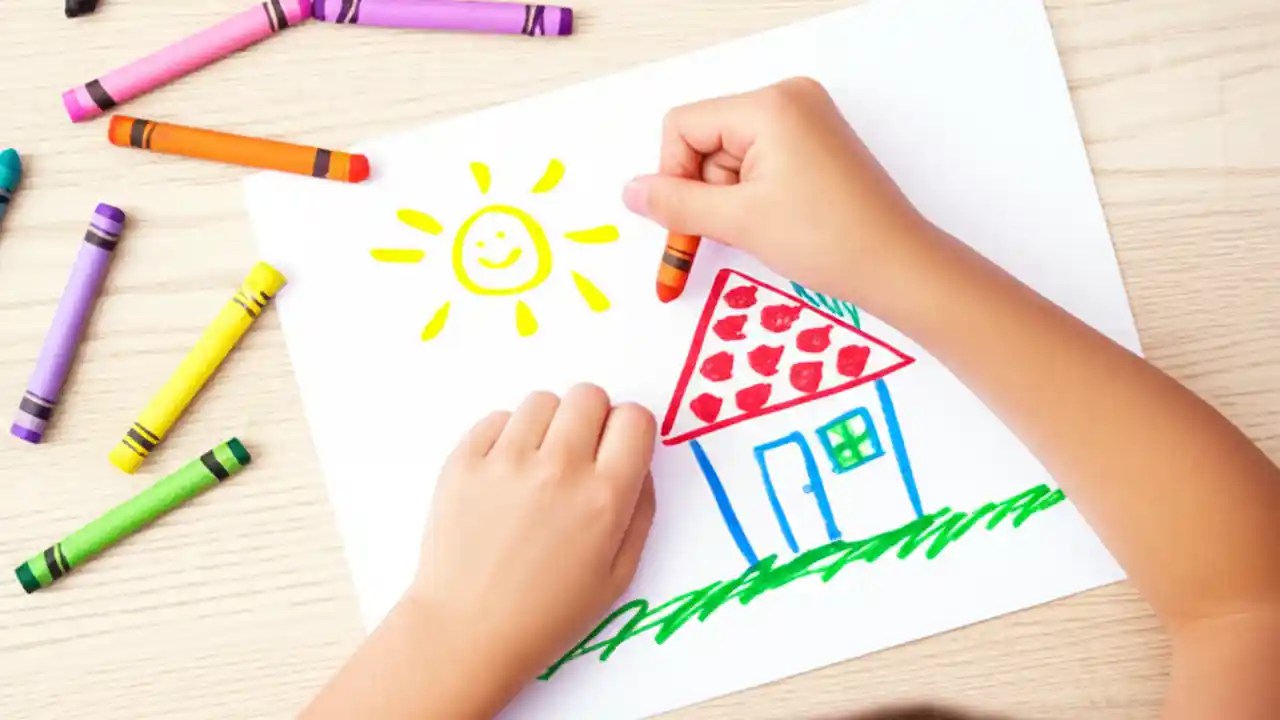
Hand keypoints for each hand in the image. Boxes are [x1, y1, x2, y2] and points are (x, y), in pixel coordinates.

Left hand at [409, 384, 656, 694]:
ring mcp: (506, 462)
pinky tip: (505, 474)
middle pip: (589, 395)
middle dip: (592, 418)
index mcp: (605, 499)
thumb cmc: (547, 614)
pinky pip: (496, 418)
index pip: (634, 418)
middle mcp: (559, 470)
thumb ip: (640, 510)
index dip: (630, 430)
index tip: (617, 447)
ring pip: (542, 400)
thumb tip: (638, 461)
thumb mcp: (618, 575)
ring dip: (548, 424)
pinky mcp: (463, 462)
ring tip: (537, 465)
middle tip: (579, 453)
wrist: (466, 633)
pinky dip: (506, 436)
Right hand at [622, 77, 936, 303]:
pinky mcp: (816, 145)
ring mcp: (806, 120)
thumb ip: (675, 203)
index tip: (687, 220)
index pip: (684, 126)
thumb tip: (631, 191)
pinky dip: (752, 195)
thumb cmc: (829, 240)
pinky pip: (759, 162)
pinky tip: (775, 222)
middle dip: (707, 190)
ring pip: (730, 155)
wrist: (898, 267)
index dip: (673, 175)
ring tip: (763, 229)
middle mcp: (789, 98)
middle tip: (732, 229)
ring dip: (730, 198)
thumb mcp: (738, 221)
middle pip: (707, 138)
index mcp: (770, 104)